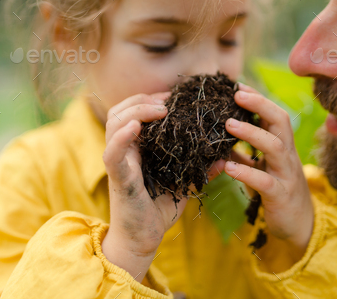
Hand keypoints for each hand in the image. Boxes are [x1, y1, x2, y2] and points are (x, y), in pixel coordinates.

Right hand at [101, 92, 189, 279]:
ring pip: (114, 123)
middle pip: (121, 110)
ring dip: (136, 110)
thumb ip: (200, 169)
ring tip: (159, 109)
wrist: (142, 241)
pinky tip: (135, 127)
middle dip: (143, 99)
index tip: (174, 96)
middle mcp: (124, 151)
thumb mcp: (183, 184)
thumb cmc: (158, 210)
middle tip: (168, 100)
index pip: (135, 112)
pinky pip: (112, 154)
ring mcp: (119, 163)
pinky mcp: (118, 178)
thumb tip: (223, 157)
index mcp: (137, 148)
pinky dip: (121, 137)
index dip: (152, 99)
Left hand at [216, 83, 313, 258]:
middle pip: (280, 122)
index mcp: (283, 146)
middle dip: (260, 105)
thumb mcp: (262, 169)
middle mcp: (287, 156)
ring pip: (275, 147)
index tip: (238, 86)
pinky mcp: (281, 196)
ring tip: (228, 124)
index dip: (258, 99)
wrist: (301, 227)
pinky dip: (245, 172)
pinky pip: (264, 181)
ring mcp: (286, 175)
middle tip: (236, 95)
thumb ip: (244, 155)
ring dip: (251, 133)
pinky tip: (227, 167)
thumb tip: (218, 142)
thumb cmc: (279, 193)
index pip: (274, 115)